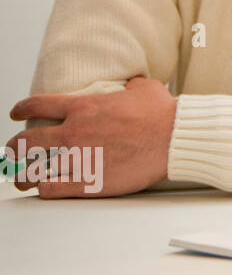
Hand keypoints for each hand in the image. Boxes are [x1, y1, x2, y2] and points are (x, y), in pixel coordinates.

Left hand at [6, 77, 175, 196]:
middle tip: (12, 150)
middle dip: (14, 146)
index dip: (22, 109)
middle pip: (26, 140)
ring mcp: (79, 158)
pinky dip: (43, 189)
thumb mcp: (144, 88)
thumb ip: (130, 86)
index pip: (38, 106)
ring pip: (33, 169)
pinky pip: (52, 189)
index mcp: (83, 107)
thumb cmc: (162, 114)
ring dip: (22, 173)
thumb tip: (132, 84)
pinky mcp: (88, 181)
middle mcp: (74, 132)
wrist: (173, 138)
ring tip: (20, 177)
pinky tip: (43, 189)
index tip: (16, 114)